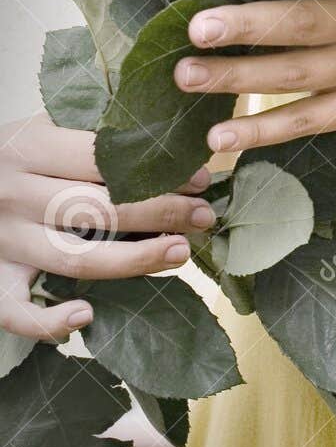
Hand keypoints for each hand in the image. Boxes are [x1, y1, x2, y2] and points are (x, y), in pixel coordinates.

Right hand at [0, 111, 215, 340]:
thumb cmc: (9, 153)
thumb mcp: (42, 125)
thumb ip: (91, 128)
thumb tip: (168, 131)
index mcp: (30, 147)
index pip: (105, 160)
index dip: (159, 172)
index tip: (201, 179)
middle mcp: (14, 194)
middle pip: (99, 209)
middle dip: (162, 213)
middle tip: (204, 216)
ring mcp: (2, 241)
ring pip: (75, 259)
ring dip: (134, 260)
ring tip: (179, 253)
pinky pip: (16, 311)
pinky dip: (48, 321)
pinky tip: (86, 316)